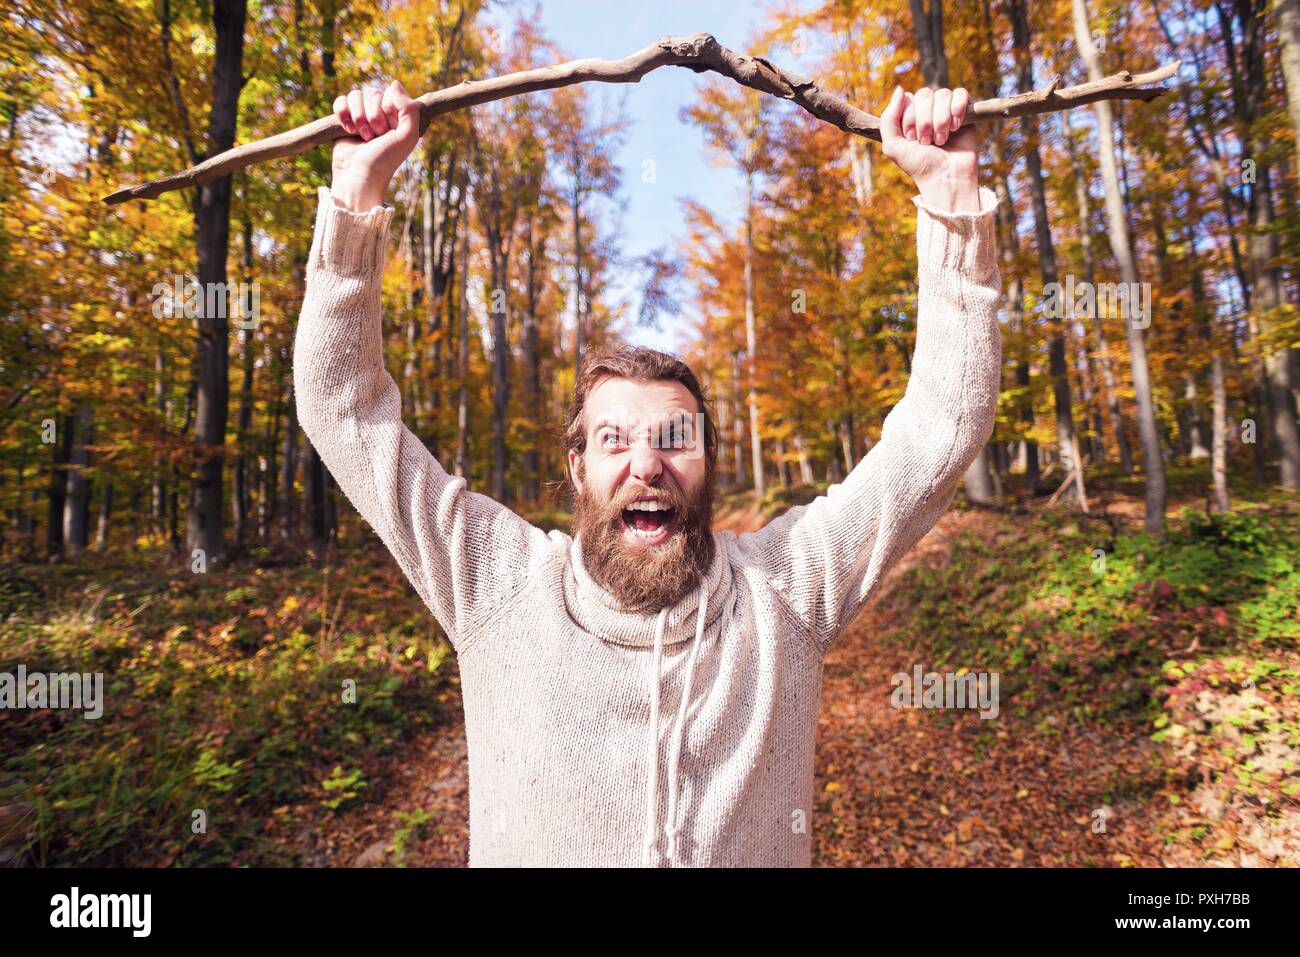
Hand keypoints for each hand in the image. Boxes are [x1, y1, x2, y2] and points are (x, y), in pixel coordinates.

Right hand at [330, 79, 420, 211]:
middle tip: (374, 136)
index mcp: (397, 117)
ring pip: (355, 95)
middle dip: (372, 115)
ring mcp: (361, 116)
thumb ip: (409, 109)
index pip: (391, 93)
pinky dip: (342, 112)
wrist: (359, 177)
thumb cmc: (385, 160)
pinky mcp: (344, 120)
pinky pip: (341, 100)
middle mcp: (380, 114)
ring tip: (362, 136)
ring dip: (358, 116)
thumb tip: (394, 83)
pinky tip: (347, 129)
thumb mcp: (407, 136)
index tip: (389, 129)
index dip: (388, 108)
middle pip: (372, 92)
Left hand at [879, 86, 980, 212]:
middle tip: (927, 142)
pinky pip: (961, 93)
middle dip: (924, 121)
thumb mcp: (893, 146)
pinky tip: (956, 126)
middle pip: (925, 94)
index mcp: (910, 115)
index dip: (909, 118)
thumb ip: (888, 118)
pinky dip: (957, 107)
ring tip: (941, 140)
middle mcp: (928, 111)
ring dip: (940, 120)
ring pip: (942, 94)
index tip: (911, 139)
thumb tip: (900, 89)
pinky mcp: (966, 112)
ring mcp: (947, 110)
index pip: (908, 98)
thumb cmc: (918, 165)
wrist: (945, 178)